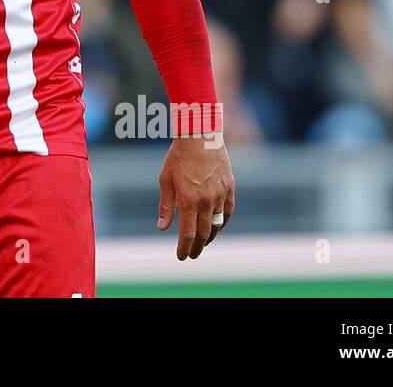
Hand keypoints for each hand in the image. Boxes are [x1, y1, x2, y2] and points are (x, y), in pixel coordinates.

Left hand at [157, 135, 234, 259]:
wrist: (200, 136)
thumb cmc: (178, 157)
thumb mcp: (166, 180)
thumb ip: (166, 206)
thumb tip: (163, 228)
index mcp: (189, 200)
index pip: (188, 233)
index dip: (184, 248)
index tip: (181, 256)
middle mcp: (207, 201)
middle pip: (204, 233)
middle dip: (197, 247)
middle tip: (192, 255)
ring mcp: (221, 195)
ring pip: (217, 225)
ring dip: (210, 237)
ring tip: (203, 243)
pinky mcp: (230, 188)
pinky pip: (228, 212)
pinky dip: (222, 223)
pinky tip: (216, 227)